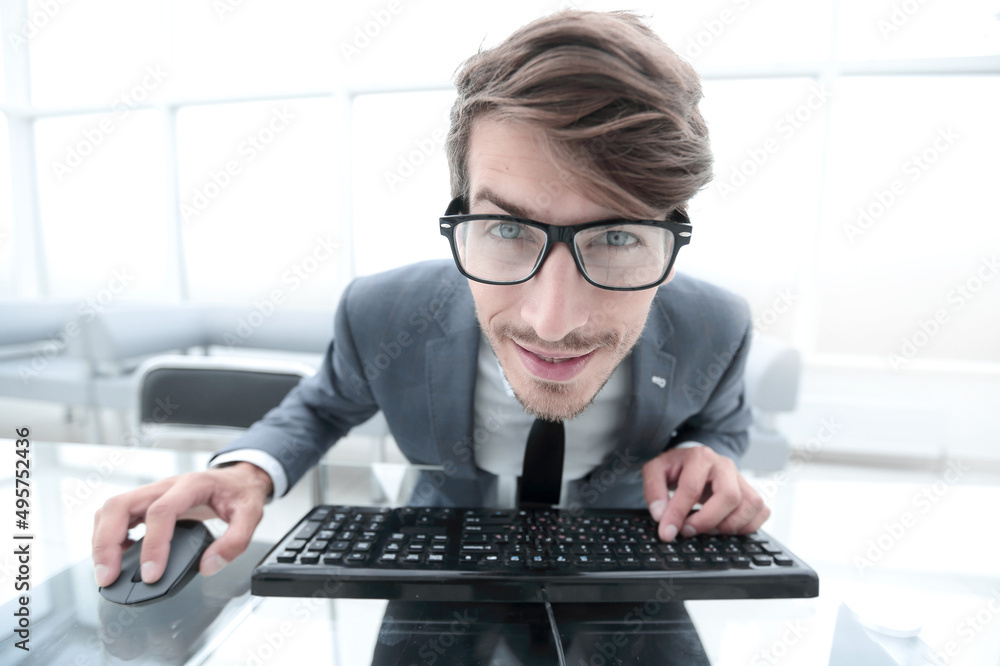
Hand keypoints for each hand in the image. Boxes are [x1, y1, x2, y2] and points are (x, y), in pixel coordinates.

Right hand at [92, 462, 272, 586]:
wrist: (237, 478)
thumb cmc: (240, 494)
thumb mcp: (251, 514)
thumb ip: (235, 541)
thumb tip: (208, 566)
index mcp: (191, 486)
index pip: (161, 512)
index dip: (153, 545)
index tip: (151, 575)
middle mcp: (165, 486)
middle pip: (120, 506)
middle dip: (107, 543)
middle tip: (108, 577)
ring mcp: (152, 493)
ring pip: (112, 509)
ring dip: (102, 540)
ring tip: (106, 571)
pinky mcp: (146, 503)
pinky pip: (117, 516)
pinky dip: (109, 536)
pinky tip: (118, 556)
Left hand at [642, 446, 768, 541]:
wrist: (694, 460)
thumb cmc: (676, 467)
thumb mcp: (655, 471)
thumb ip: (654, 491)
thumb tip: (661, 516)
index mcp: (700, 457)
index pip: (691, 488)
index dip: (678, 513)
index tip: (667, 532)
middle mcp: (725, 466)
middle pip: (729, 496)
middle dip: (707, 520)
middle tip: (688, 531)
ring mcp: (741, 479)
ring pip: (750, 505)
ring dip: (729, 525)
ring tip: (707, 529)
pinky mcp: (751, 492)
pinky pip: (761, 512)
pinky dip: (747, 526)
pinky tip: (725, 527)